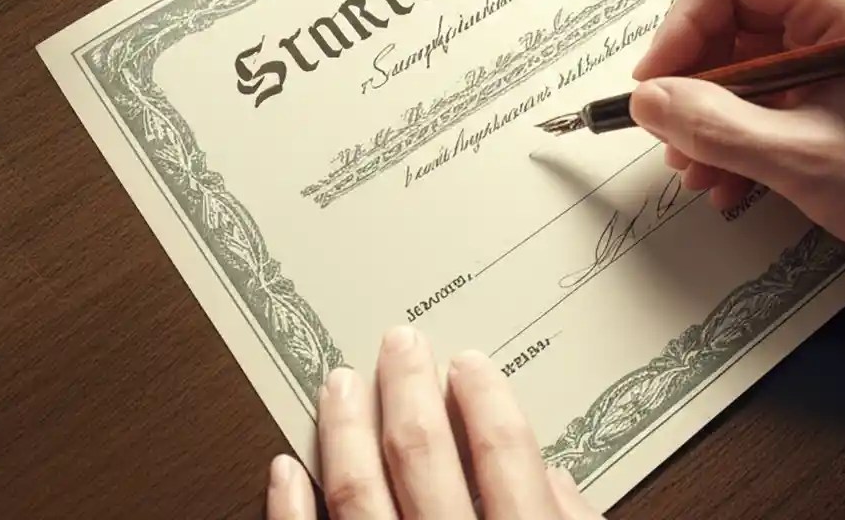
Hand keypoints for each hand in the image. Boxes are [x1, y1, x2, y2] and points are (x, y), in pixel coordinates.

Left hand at [265, 326, 603, 518]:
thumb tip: (559, 480)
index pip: (503, 454)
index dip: (486, 398)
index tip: (469, 363)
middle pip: (421, 455)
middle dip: (408, 388)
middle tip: (399, 342)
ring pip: (356, 492)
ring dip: (345, 428)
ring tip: (338, 382)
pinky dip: (290, 505)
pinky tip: (285, 466)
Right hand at [629, 0, 844, 311]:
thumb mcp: (799, 159)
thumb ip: (712, 125)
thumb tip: (647, 101)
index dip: (681, 28)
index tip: (657, 90)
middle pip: (737, 13)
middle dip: (696, 81)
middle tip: (672, 138)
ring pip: (751, 54)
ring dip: (716, 113)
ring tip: (699, 171)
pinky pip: (779, 83)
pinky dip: (748, 125)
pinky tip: (732, 177)